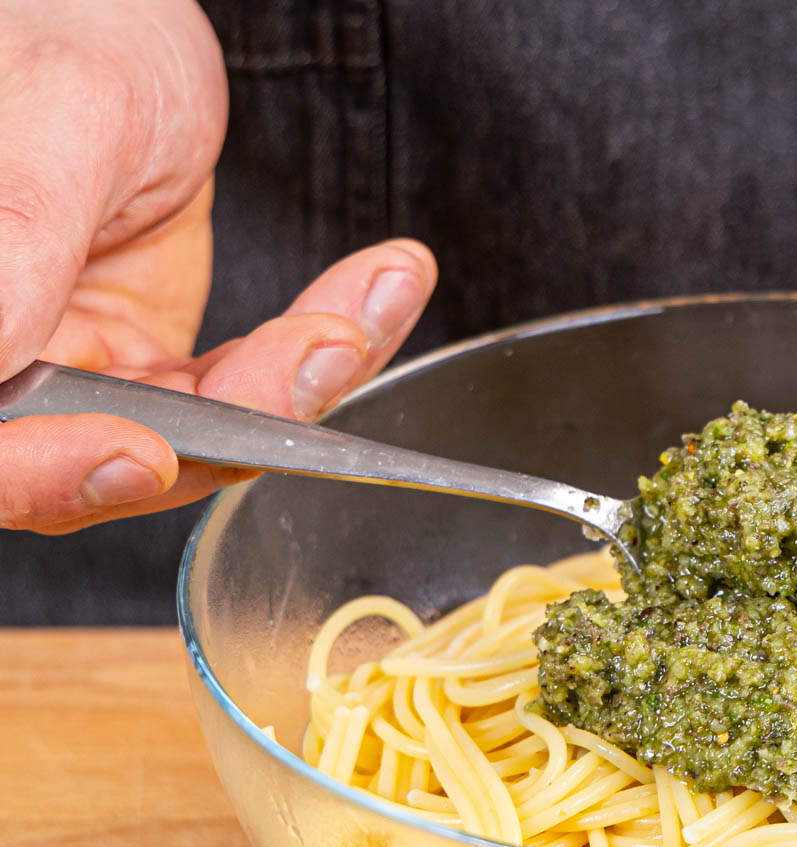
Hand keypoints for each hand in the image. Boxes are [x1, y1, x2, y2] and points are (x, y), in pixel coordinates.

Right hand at [0, 0, 436, 533]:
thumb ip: (15, 232)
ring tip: (371, 291)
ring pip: (186, 439)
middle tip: (318, 350)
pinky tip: (379, 283)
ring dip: (296, 378)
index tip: (139, 450)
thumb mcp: (59, 110)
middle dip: (225, 420)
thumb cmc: (56, 18)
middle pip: (84, 464)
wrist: (115, 6)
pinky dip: (318, 348)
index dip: (42, 470)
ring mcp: (70, 370)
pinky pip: (240, 389)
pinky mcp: (145, 361)